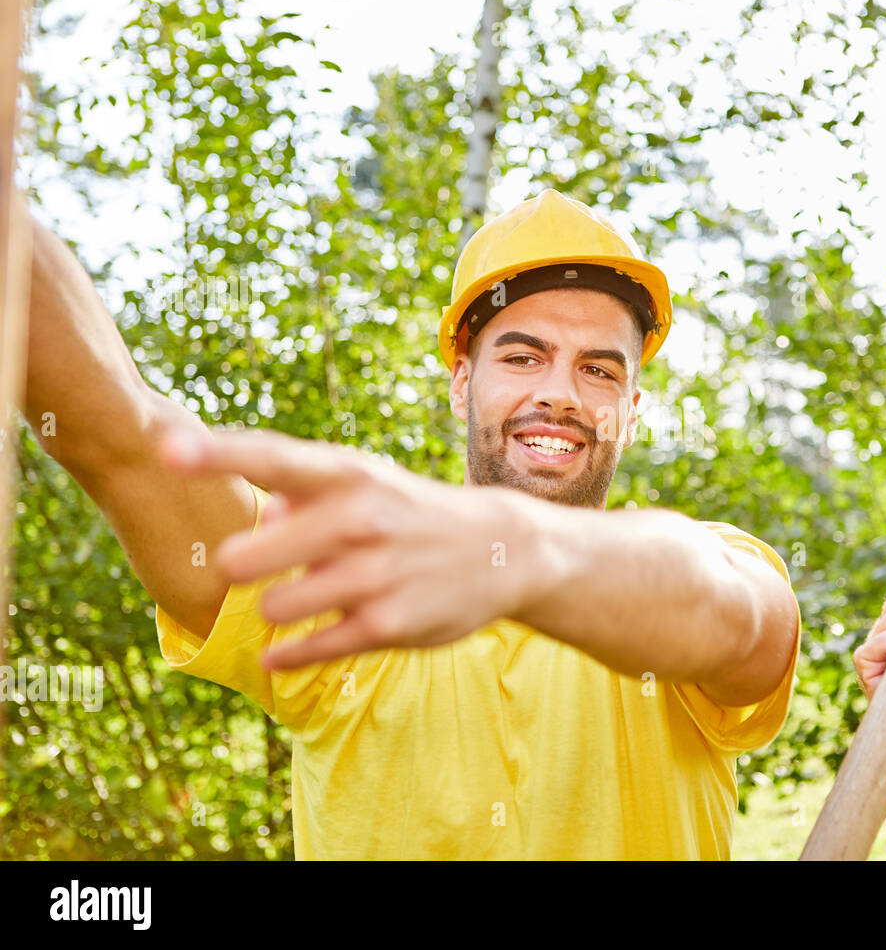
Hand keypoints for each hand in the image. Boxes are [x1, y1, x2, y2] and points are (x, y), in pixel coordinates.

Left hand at [160, 426, 539, 669]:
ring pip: (275, 607)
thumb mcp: (364, 484)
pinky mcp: (388, 626)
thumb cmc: (411, 511)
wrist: (503, 550)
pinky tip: (284, 648)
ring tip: (306, 596)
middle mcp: (360, 520)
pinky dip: (287, 651)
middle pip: (245, 558)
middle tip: (253, 566)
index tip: (167, 450)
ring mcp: (375, 576)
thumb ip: (297, 491)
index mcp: (348, 476)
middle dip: (239, 568)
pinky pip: (307, 649)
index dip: (216, 455)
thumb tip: (259, 515)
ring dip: (276, 607)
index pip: (272, 459)